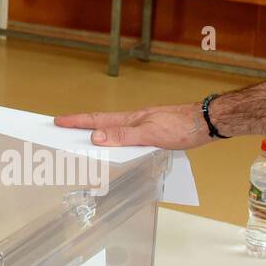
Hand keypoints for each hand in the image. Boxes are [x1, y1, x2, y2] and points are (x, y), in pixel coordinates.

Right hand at [54, 102, 207, 148]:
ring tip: (83, 139)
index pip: (97, 120)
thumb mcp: (151, 134)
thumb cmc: (181, 127)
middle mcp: (133, 121)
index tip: (57, 121)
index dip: (77, 121)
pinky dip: (115, 140)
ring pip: (114, 130)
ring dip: (97, 133)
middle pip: (101, 123)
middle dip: (81, 126)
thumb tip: (95, 137)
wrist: (207, 122)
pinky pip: (126, 137)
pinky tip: (118, 146)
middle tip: (62, 129)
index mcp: (129, 119)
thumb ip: (123, 136)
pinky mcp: (152, 132)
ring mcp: (142, 126)